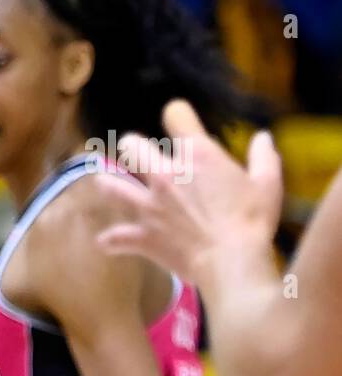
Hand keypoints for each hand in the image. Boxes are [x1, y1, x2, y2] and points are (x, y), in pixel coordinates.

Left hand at [95, 99, 283, 284]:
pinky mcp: (142, 235)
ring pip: (110, 186)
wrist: (231, 261)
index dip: (177, 114)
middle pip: (130, 146)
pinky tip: (108, 241)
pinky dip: (112, 240)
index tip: (180, 120)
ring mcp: (148, 205)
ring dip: (108, 184)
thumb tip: (263, 137)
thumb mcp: (268, 183)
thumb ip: (263, 157)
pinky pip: (115, 237)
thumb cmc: (253, 219)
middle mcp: (165, 175)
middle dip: (132, 147)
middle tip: (139, 156)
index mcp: (197, 156)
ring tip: (107, 184)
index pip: (175, 115)